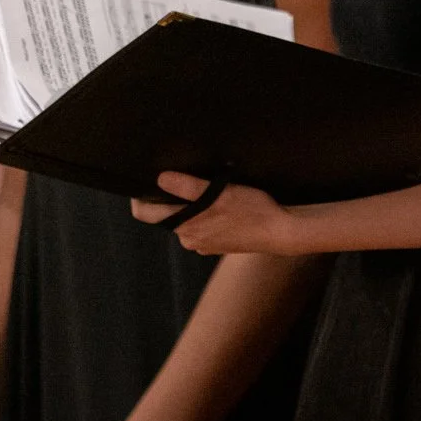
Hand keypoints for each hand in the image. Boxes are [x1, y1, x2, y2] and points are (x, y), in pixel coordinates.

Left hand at [125, 175, 296, 254]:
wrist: (280, 232)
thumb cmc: (252, 210)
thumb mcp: (220, 193)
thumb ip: (188, 187)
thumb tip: (161, 178)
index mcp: (185, 226)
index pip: (146, 214)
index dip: (140, 196)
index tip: (145, 179)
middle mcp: (189, 238)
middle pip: (166, 214)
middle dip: (170, 197)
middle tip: (182, 175)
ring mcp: (202, 244)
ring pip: (185, 219)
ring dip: (190, 204)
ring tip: (206, 187)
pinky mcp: (215, 244)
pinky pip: (200, 226)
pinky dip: (204, 214)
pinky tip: (221, 204)